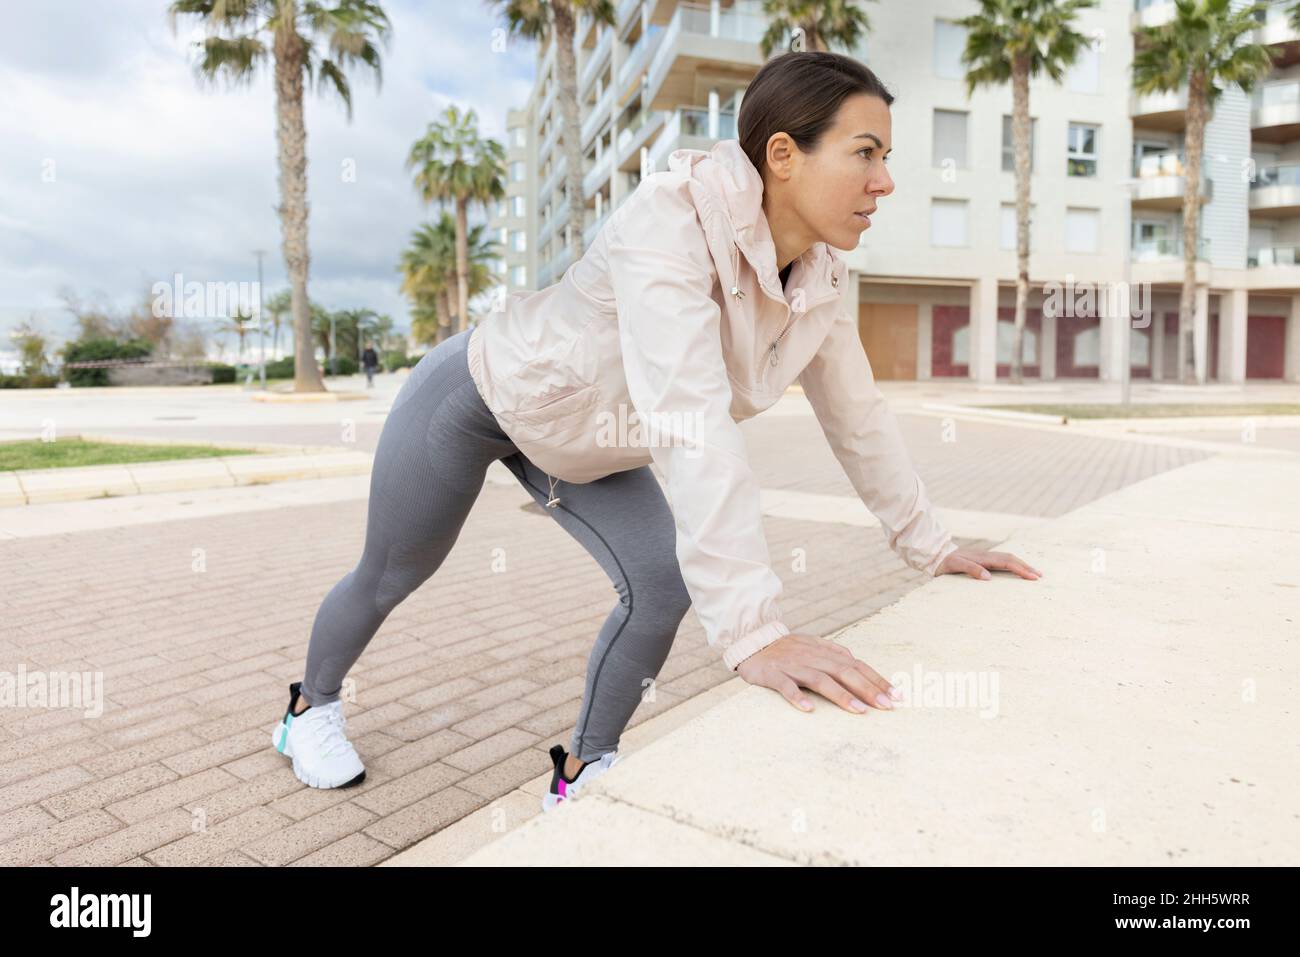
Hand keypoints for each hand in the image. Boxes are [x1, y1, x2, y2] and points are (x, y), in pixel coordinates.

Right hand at [735, 633, 899, 713]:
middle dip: (867, 689)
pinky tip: (809, 710)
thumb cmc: (785, 649)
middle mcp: (811, 657)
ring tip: (859, 711)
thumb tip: (855, 660)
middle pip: (844, 672)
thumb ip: (832, 651)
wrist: (750, 642)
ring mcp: (792, 665)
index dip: (876, 679)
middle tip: (886, 706)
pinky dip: (797, 697)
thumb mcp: (811, 645)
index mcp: (823, 651)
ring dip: (841, 695)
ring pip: (820, 679)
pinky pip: (786, 686)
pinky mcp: (772, 674)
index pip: (856, 665)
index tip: (896, 695)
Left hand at [937, 547, 1040, 580]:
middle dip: (1027, 567)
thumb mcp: (956, 566)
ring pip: (1009, 559)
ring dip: (1022, 565)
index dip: (1022, 569)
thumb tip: (988, 578)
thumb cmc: (947, 562)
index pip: (1008, 562)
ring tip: (1033, 574)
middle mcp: (988, 556)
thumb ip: (971, 569)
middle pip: (1012, 559)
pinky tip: (1016, 571)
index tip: (1034, 577)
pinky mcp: (983, 561)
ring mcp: (986, 558)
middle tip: (1040, 576)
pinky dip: (1013, 566)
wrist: (937, 556)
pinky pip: (1002, 562)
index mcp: (984, 558)